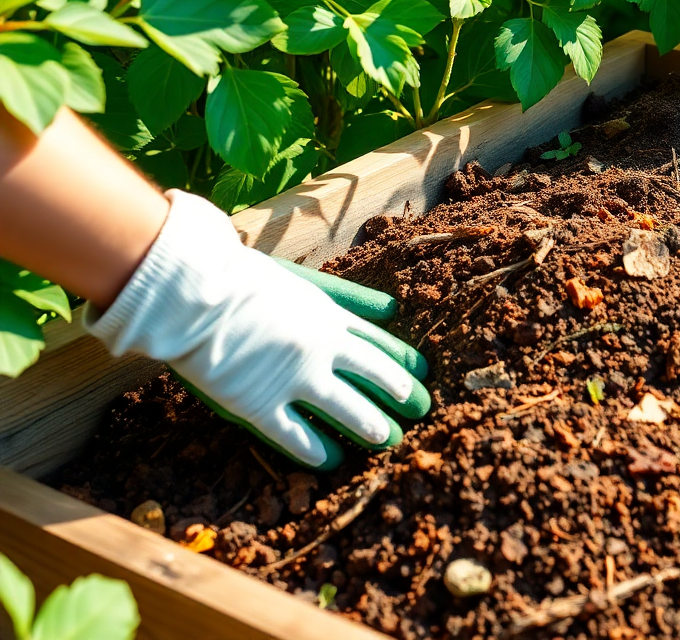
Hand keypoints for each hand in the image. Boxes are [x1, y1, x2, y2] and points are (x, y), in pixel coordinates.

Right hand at [87, 191, 430, 469]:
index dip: (404, 363)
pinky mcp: (258, 405)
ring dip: (372, 428)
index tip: (424, 375)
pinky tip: (333, 461)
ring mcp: (293, 379)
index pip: (381, 344)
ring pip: (348, 412)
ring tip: (389, 441)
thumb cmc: (243, 280)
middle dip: (402, 398)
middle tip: (420, 412)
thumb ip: (349, 298)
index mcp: (331, 317)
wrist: (193, 292)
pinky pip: (297, 438)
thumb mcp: (304, 282)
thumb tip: (393, 309)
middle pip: (376, 379)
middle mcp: (322, 350)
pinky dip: (319, 452)